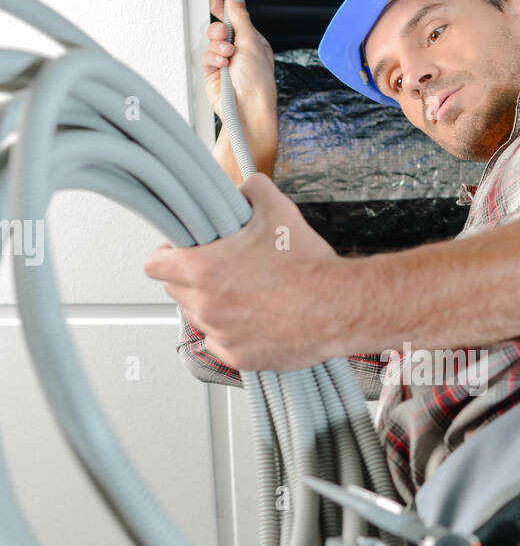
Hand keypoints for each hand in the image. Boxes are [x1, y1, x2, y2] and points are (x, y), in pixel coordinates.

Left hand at [144, 174, 340, 372]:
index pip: (154, 266)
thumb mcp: (278, 210)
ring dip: (214, 306)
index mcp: (204, 269)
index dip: (166, 255)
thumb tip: (243, 188)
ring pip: (200, 317)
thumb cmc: (309, 267)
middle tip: (221, 269)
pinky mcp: (239, 357)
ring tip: (245, 294)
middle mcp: (206, 305)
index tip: (180, 253)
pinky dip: (233, 332)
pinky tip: (256, 318)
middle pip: (175, 291)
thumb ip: (251, 191)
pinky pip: (222, 342)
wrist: (339, 307)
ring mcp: (222, 334)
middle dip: (192, 279)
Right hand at [204, 0, 276, 123]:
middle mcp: (239, 52)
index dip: (223, 8)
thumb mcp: (251, 42)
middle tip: (223, 34)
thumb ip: (240, 17)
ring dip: (217, 47)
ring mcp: (225, 63)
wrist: (247, 109)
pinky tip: (221, 66)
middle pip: (219, 29)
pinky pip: (205, 57)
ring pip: (210, 43)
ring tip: (227, 56)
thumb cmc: (257, 83)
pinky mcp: (213, 73)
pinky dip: (212, 59)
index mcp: (252, 42)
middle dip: (219, 31)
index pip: (235, 20)